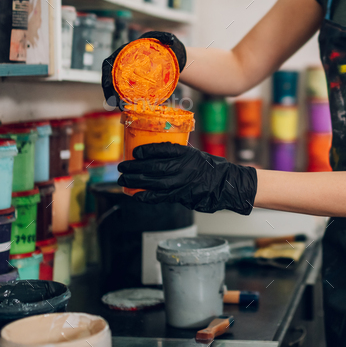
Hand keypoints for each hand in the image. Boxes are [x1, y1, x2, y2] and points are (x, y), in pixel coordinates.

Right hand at [101, 31, 186, 108]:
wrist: (167, 54)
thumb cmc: (161, 44)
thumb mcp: (163, 38)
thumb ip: (165, 37)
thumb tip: (170, 40)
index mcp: (123, 53)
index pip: (108, 64)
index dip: (106, 74)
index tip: (108, 84)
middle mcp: (121, 64)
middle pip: (109, 79)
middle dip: (108, 91)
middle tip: (114, 103)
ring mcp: (125, 75)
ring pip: (115, 88)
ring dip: (116, 99)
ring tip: (122, 108)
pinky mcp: (132, 83)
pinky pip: (126, 92)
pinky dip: (126, 100)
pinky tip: (130, 108)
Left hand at [118, 142, 256, 213]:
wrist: (224, 184)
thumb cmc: (208, 168)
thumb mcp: (194, 154)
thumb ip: (176, 153)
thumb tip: (154, 150)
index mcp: (187, 154)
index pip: (163, 150)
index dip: (147, 151)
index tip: (135, 152)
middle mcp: (183, 167)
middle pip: (154, 167)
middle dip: (134, 167)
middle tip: (121, 166)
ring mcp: (182, 183)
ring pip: (154, 182)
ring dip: (135, 181)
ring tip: (122, 179)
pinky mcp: (181, 195)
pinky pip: (160, 196)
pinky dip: (145, 196)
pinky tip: (134, 194)